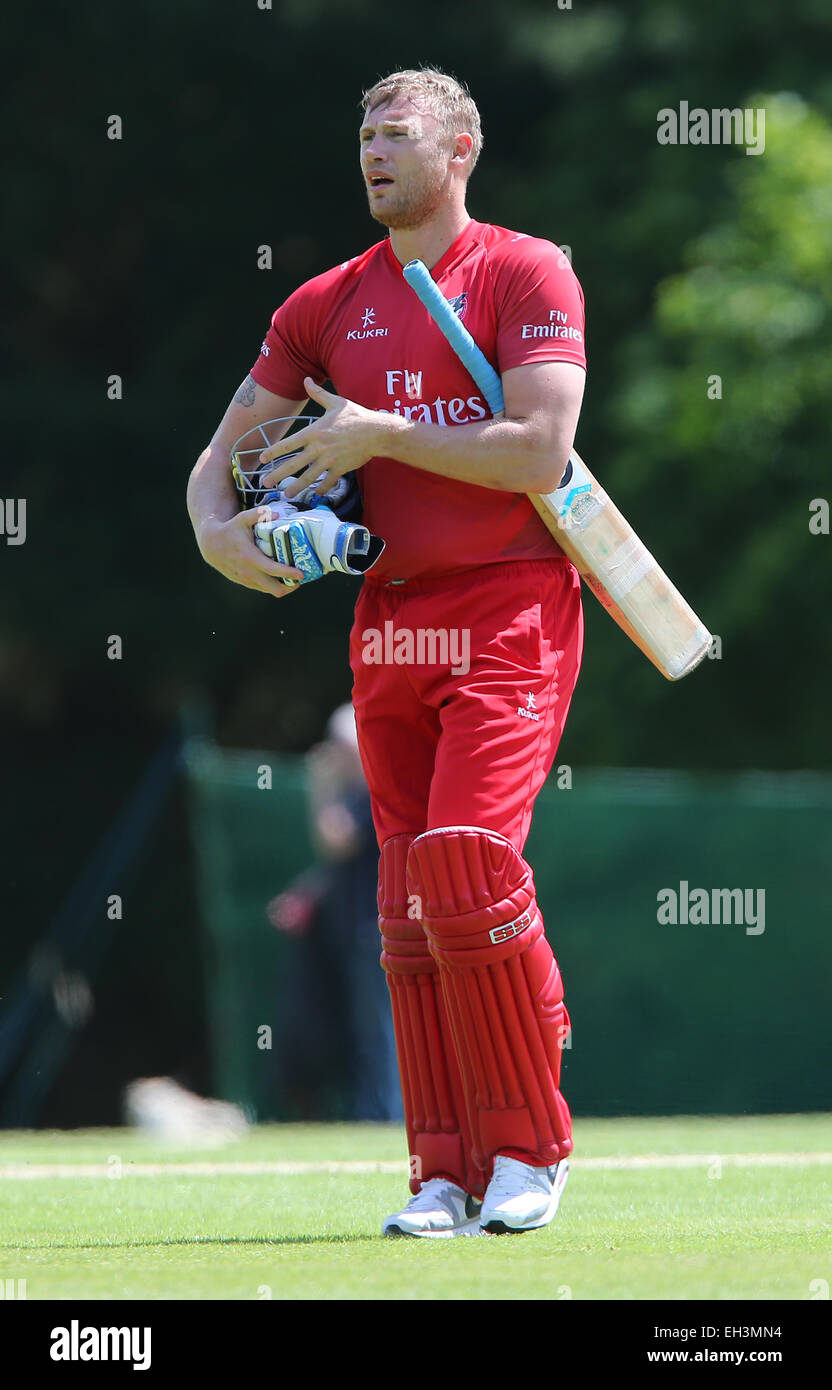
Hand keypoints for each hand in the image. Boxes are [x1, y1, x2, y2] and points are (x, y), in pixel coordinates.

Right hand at [197, 506, 303, 595]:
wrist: (211, 545)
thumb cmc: (230, 530)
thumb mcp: (242, 519)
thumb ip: (259, 514)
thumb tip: (278, 515)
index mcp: (251, 558)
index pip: (273, 570)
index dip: (289, 574)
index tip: (302, 574)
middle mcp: (249, 573)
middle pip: (275, 589)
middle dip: (290, 586)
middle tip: (300, 577)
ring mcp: (247, 580)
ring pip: (270, 591)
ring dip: (283, 586)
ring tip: (293, 577)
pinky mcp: (245, 583)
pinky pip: (264, 588)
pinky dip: (273, 584)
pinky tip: (280, 577)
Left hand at [258, 377, 390, 498]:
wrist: (376, 432)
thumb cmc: (356, 416)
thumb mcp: (335, 402)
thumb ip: (318, 394)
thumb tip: (306, 380)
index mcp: (314, 432)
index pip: (288, 444)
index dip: (273, 452)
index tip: (262, 458)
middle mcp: (319, 448)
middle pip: (294, 464)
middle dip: (278, 475)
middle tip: (266, 483)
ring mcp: (330, 460)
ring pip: (309, 477)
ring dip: (296, 487)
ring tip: (286, 494)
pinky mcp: (341, 469)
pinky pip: (328, 482)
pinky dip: (322, 489)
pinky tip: (316, 494)